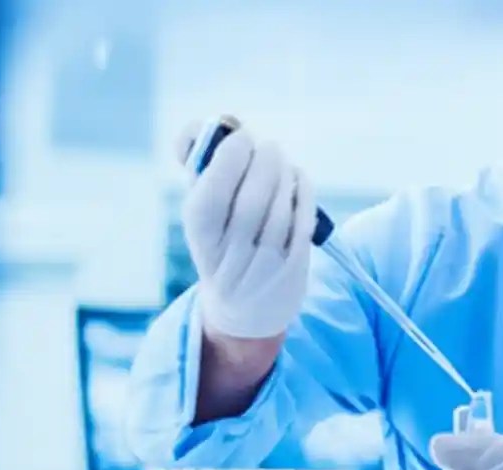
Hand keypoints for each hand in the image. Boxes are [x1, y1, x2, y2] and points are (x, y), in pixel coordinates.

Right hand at [177, 121, 315, 339]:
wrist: (244, 311)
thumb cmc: (221, 242)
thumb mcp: (202, 210)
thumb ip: (199, 165)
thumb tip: (204, 127)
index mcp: (200, 236)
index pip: (211, 195)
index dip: (229, 160)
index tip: (240, 138)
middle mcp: (230, 255)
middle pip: (251, 201)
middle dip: (263, 163)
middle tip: (267, 147)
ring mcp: (263, 266)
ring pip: (280, 210)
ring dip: (284, 175)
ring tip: (280, 162)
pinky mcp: (293, 270)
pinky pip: (302, 222)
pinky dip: (302, 192)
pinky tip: (297, 178)